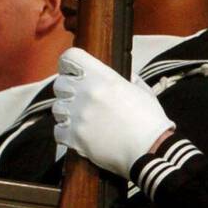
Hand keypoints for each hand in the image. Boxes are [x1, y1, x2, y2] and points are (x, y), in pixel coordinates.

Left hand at [53, 47, 174, 179]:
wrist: (150, 149)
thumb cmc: (149, 121)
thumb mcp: (142, 90)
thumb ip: (128, 79)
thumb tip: (124, 77)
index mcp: (103, 78)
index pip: (70, 58)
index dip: (69, 65)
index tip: (72, 72)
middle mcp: (86, 94)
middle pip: (60, 84)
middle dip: (67, 91)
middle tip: (79, 100)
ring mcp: (78, 116)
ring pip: (57, 108)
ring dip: (66, 113)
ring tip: (80, 119)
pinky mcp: (74, 138)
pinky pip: (58, 131)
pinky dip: (66, 134)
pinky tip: (78, 135)